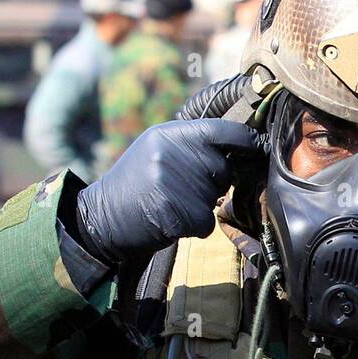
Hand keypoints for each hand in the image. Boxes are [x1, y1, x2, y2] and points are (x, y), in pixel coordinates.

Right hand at [74, 118, 258, 264]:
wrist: (100, 219)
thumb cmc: (133, 186)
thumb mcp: (155, 151)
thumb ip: (189, 144)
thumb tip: (235, 144)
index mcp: (169, 134)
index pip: (222, 131)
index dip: (245, 140)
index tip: (257, 146)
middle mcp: (173, 153)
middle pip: (223, 169)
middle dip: (212, 184)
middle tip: (181, 190)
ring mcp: (174, 182)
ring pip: (215, 198)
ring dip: (200, 207)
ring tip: (170, 204)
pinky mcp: (176, 212)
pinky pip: (205, 223)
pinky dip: (193, 227)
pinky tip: (170, 221)